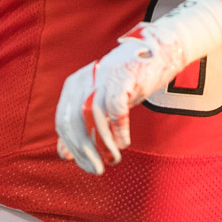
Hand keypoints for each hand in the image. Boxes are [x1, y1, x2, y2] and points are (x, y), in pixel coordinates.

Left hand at [54, 26, 190, 176]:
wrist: (159, 51)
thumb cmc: (128, 81)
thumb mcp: (101, 102)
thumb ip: (81, 125)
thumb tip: (63, 153)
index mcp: (73, 86)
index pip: (63, 122)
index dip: (72, 148)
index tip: (85, 165)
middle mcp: (84, 80)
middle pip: (74, 121)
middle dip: (84, 151)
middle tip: (97, 169)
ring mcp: (103, 77)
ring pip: (93, 117)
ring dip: (102, 144)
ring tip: (113, 159)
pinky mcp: (122, 77)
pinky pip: (115, 109)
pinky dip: (118, 129)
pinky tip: (124, 142)